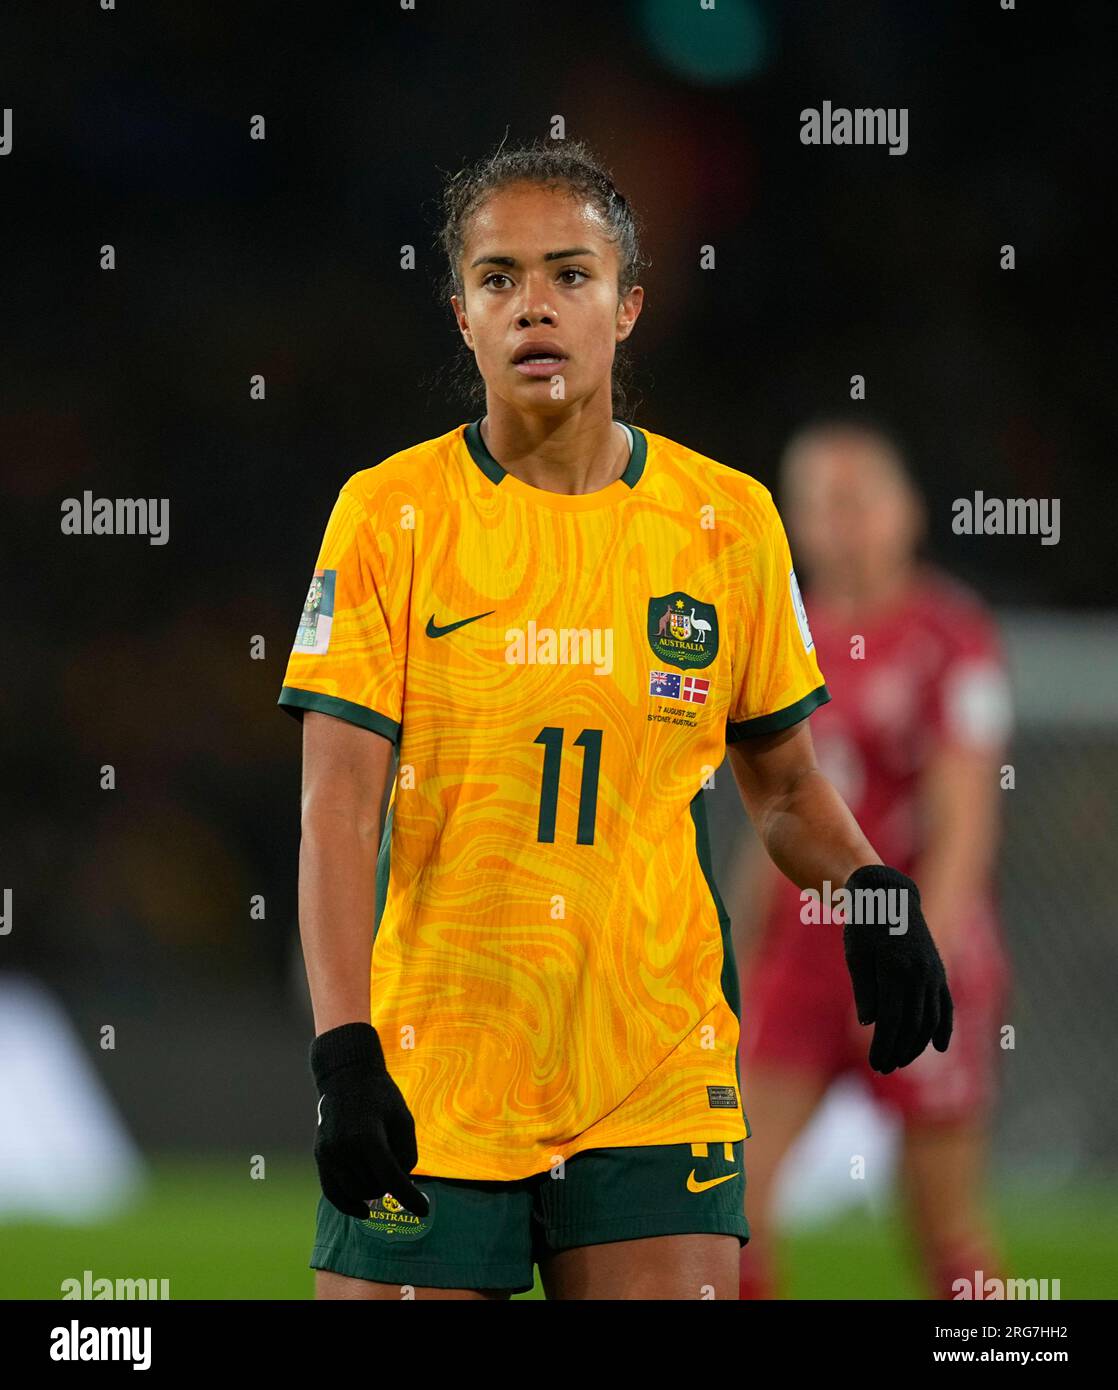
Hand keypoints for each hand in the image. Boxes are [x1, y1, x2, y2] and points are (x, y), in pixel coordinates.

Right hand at [309, 1022, 429, 1218]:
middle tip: (397, 1160)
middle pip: (374, 1186)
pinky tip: (363, 1211)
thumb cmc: (381, 1097)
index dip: (410, 1197)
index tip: (424, 1211)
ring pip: (355, 1193)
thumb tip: (401, 1184)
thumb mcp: (404, 1120)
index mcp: (367, 1137)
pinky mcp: (320, 1156)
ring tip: (382, 1168)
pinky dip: (348, 1204)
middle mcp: (343, 1148)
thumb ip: (406, 1154)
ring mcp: (328, 1154)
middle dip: (392, 1182)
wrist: (347, 1077)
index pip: (391, 1178)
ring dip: (373, 1189)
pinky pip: (332, 1192)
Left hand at [841, 865, 952, 1072]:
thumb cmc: (864, 926)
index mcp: (896, 970)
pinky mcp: (938, 972)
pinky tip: (940, 1048)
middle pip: (913, 1026)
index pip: (893, 1021)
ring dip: (917, 1045)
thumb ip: (865, 990)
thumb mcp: (856, 955)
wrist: (888, 898)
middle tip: (883, 1068)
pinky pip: (946, 1005)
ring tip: (899, 1061)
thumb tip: (869, 1024)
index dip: (885, 1046)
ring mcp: (933, 974)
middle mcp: (921, 974)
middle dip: (898, 1051)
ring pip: (930, 1020)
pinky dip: (944, 1027)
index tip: (875, 1064)